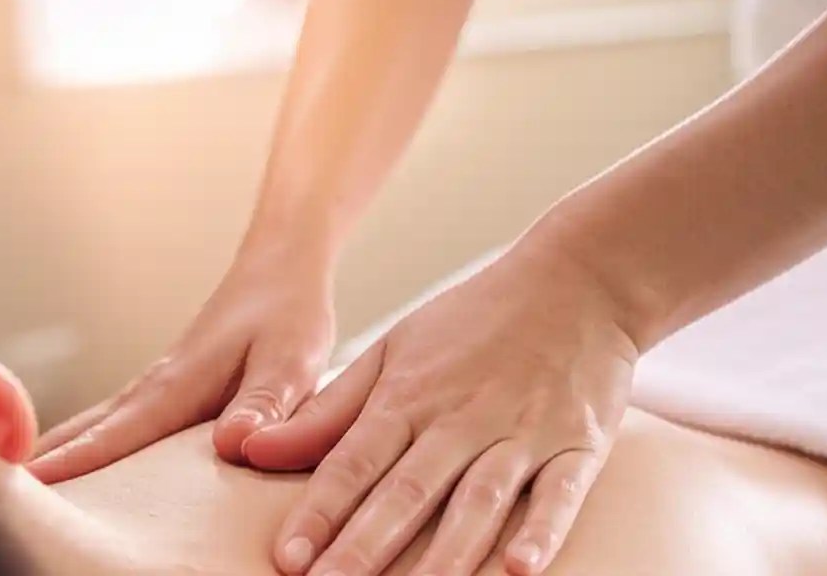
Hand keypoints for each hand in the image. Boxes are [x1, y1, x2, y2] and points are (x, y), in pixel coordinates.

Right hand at [29, 241, 334, 482]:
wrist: (279, 265)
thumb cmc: (288, 313)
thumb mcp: (293, 360)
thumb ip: (266, 403)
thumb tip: (233, 446)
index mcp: (177, 387)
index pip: (112, 437)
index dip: (69, 469)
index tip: (19, 496)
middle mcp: (151, 391)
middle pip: (79, 439)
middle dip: (39, 476)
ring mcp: (151, 392)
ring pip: (88, 433)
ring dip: (52, 465)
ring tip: (10, 507)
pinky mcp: (162, 396)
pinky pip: (109, 431)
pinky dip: (78, 452)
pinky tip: (66, 477)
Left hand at [241, 240, 638, 575]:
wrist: (577, 280)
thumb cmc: (475, 320)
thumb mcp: (392, 351)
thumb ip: (327, 411)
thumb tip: (248, 449)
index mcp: (410, 396)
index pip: (355, 462)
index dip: (320, 512)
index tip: (287, 560)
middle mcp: (461, 419)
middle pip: (408, 491)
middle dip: (366, 547)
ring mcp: (521, 433)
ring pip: (477, 502)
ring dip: (444, 556)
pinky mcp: (578, 446)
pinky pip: (560, 495)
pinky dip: (542, 533)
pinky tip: (520, 571)